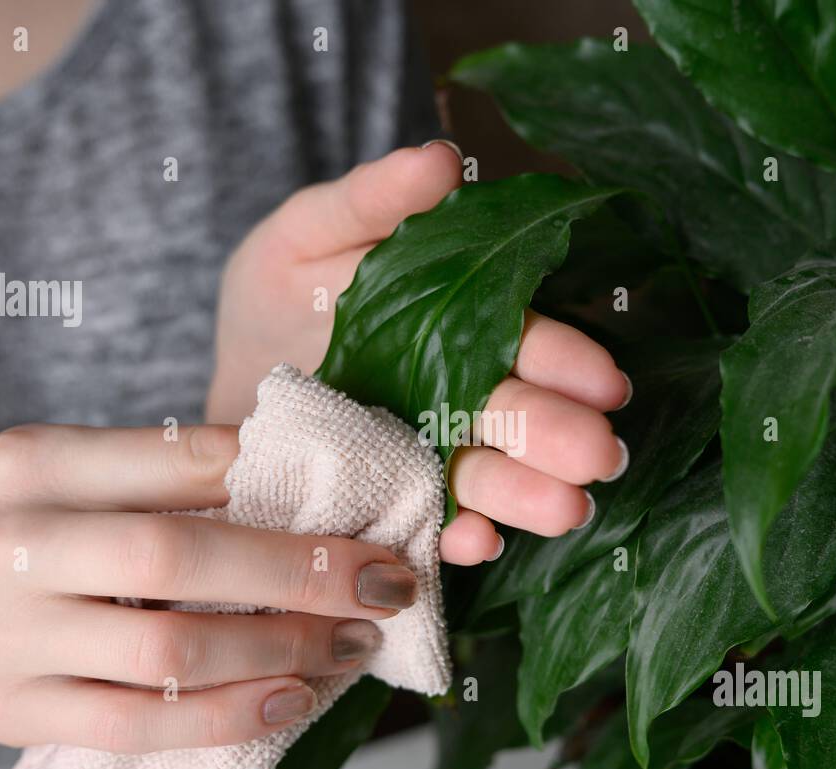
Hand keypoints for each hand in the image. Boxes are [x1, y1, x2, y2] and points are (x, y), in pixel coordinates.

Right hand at [0, 424, 418, 755]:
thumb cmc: (13, 537)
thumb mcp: (65, 477)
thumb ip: (163, 475)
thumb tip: (307, 477)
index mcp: (34, 461)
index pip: (183, 459)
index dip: (288, 482)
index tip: (364, 505)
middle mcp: (9, 543)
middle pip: (182, 555)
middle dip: (304, 572)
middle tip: (386, 582)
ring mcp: (4, 635)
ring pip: (172, 650)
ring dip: (283, 650)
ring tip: (350, 643)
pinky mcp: (11, 712)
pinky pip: (143, 724)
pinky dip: (231, 716)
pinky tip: (291, 700)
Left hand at [209, 144, 629, 565]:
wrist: (231, 387)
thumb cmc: (278, 300)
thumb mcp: (309, 234)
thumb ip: (372, 200)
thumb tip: (441, 160)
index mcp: (459, 322)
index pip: (520, 338)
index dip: (565, 359)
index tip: (604, 383)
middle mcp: (458, 393)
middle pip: (515, 413)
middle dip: (560, 434)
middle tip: (599, 455)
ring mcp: (432, 455)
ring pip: (488, 475)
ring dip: (528, 494)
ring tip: (567, 510)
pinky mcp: (399, 506)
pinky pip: (432, 525)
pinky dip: (457, 537)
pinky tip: (472, 540)